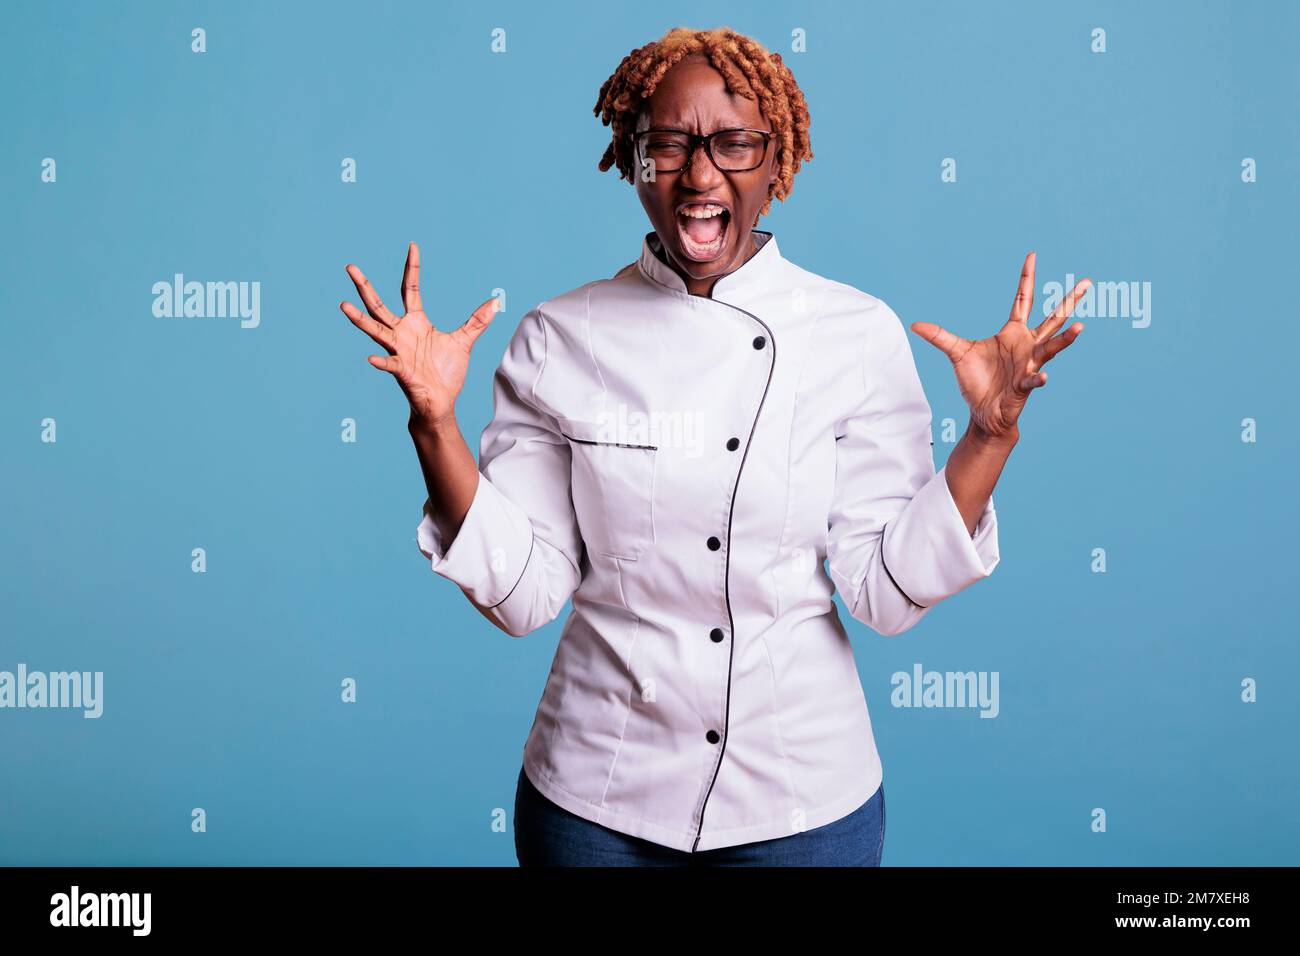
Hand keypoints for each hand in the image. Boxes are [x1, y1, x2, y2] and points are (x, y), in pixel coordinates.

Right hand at [340, 242, 500, 425]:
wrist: (441, 403)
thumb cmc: (446, 373)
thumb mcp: (464, 341)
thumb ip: (477, 321)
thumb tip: (496, 302)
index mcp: (416, 322)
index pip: (410, 289)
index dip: (412, 268)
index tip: (412, 246)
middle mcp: (402, 333)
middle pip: (379, 305)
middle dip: (365, 287)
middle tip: (350, 267)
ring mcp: (399, 351)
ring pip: (376, 332)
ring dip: (360, 320)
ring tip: (344, 306)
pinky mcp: (403, 372)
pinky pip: (390, 364)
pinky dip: (382, 362)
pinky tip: (372, 360)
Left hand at [909, 251, 1088, 442]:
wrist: (983, 412)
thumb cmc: (977, 382)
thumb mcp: (957, 354)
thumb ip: (940, 337)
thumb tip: (916, 325)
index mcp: (1012, 332)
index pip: (1023, 299)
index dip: (1027, 278)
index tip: (1032, 256)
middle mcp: (1026, 345)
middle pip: (1052, 318)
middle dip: (1069, 300)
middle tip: (1088, 282)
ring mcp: (1029, 364)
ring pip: (1052, 347)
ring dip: (1066, 339)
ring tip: (1080, 327)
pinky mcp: (1024, 386)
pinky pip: (1034, 380)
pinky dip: (1038, 379)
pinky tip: (1042, 377)